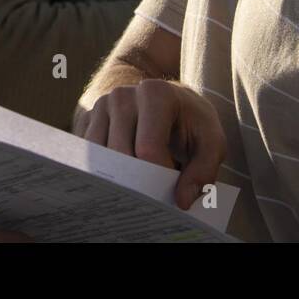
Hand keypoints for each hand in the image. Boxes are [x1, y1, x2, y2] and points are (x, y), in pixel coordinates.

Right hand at [76, 78, 225, 209]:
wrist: (166, 98)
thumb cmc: (190, 122)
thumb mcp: (211, 141)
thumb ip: (205, 170)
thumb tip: (182, 201)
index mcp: (155, 94)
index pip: (148, 148)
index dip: (157, 178)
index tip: (169, 197)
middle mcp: (123, 95)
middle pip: (119, 154)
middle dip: (135, 183)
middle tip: (150, 204)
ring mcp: (101, 105)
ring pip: (97, 157)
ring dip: (115, 179)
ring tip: (136, 194)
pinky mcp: (87, 118)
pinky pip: (87, 154)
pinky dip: (101, 172)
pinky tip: (119, 183)